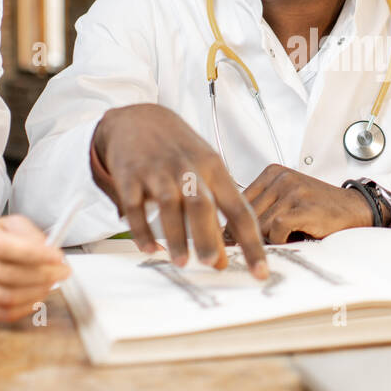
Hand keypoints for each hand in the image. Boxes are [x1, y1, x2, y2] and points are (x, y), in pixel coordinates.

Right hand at [0, 215, 70, 322]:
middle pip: (8, 275)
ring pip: (8, 297)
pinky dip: (27, 306)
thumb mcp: (11, 225)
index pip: (4, 246)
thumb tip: (50, 250)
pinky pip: (5, 313)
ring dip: (37, 292)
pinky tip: (37, 296)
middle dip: (44, 275)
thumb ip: (30, 234)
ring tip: (51, 283)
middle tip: (63, 272)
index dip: (35, 254)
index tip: (58, 257)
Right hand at [91, 104, 267, 276]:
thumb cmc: (180, 152)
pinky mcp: (130, 175)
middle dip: (208, 235)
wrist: (139, 118)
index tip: (260, 272)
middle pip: (202, 204)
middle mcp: (188, 169)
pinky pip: (134, 205)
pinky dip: (141, 228)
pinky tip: (149, 248)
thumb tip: (220, 262)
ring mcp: (158, 171)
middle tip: (213, 264)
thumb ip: (215, 216)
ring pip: (169, 204)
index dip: (251, 242)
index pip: (239, 210)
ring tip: (182, 262)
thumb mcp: (205, 175)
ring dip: (176, 234)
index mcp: (214, 170)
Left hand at [238, 165, 373, 242]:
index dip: (234, 225)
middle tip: (252, 250)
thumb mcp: (285, 200)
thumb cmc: (318, 209)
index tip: (234, 241)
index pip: (237, 201)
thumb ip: (259, 210)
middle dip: (247, 236)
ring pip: (259, 223)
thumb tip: (227, 235)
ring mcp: (293, 190)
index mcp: (272, 173)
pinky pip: (276, 229)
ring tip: (277, 244)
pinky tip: (290, 241)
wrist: (354, 210)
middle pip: (245, 214)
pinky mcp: (304, 206)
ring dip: (265, 240)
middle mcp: (280, 178)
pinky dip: (279, 240)